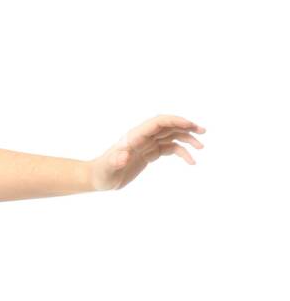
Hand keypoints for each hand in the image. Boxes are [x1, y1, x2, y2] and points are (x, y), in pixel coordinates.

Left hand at [89, 114, 205, 191]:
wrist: (98, 179)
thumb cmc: (102, 172)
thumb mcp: (108, 168)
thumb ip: (116, 161)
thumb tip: (122, 157)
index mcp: (135, 136)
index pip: (158, 122)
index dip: (175, 120)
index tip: (190, 125)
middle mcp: (143, 137)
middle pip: (169, 126)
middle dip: (186, 127)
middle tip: (202, 132)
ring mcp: (147, 145)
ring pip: (172, 136)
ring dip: (187, 139)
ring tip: (201, 148)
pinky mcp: (149, 154)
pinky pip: (169, 149)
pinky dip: (181, 153)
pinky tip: (191, 161)